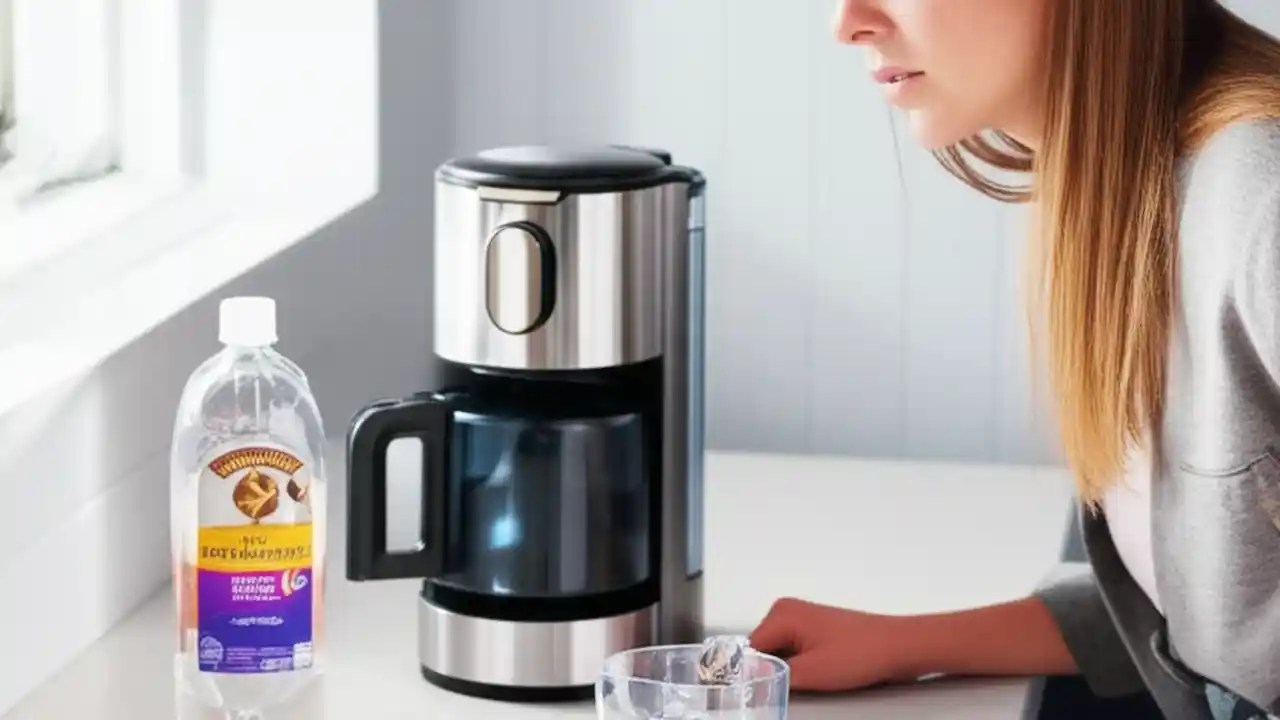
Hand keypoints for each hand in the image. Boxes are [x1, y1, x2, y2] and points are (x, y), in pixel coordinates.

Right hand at [748, 597, 914, 692]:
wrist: (896, 646)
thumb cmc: (861, 652)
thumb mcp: (810, 672)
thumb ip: (773, 676)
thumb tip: (748, 680)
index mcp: (782, 614)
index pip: (748, 649)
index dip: (755, 672)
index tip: (764, 689)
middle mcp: (787, 610)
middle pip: (761, 650)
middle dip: (774, 670)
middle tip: (800, 680)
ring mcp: (800, 618)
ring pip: (777, 652)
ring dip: (789, 668)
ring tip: (814, 674)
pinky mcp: (812, 628)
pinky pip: (792, 650)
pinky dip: (799, 663)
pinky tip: (819, 669)